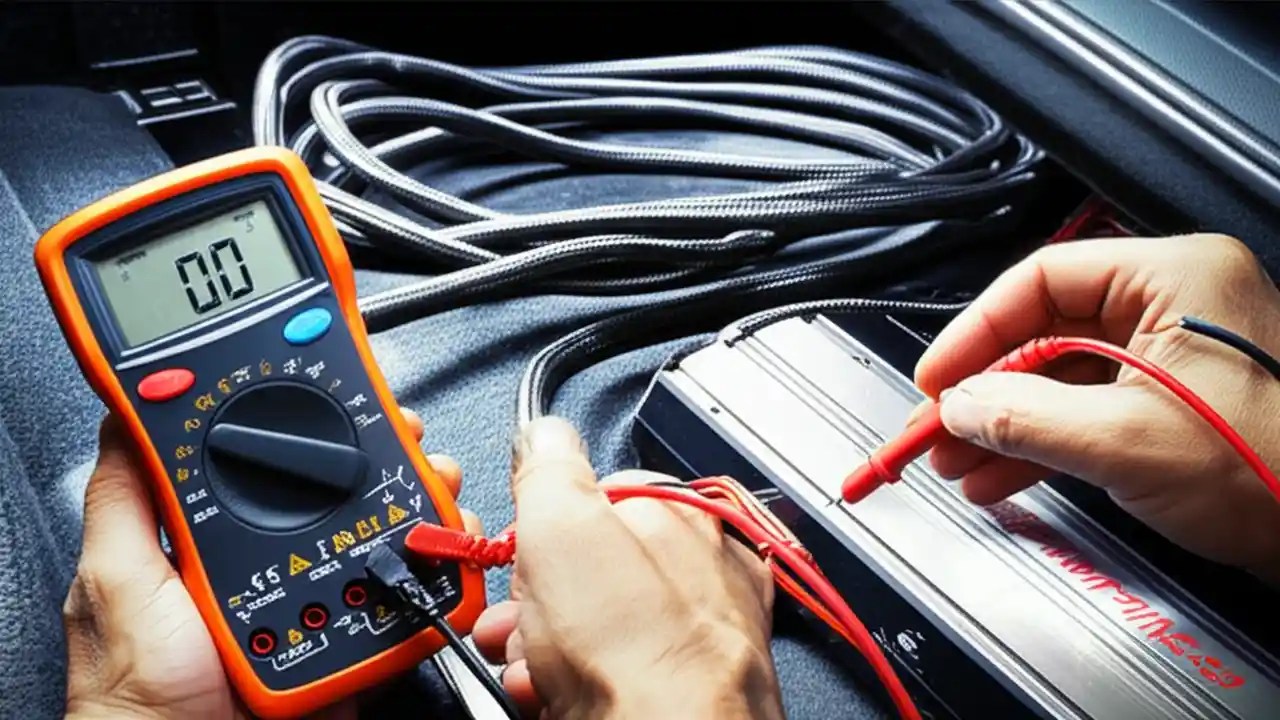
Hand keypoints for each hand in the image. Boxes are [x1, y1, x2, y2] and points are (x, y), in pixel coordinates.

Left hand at [64, 408, 480, 719]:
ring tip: (440, 500)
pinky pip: (402, 601)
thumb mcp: (116, 579)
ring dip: (423, 512)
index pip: (273, 461)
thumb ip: (124, 501)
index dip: (314, 421)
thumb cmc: (138, 692)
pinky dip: (433, 575)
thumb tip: (128, 417)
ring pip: (383, 540)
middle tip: (414, 447)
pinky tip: (443, 555)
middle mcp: (274, 563)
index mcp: (219, 539)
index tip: (349, 395)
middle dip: (390, 459)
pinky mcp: (350, 641)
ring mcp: (316, 601)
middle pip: (343, 492)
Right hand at [470, 417, 781, 719]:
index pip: (592, 499)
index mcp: (678, 509)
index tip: (521, 559)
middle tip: (520, 623)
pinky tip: (561, 698)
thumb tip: (542, 433)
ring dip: (549, 650)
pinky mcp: (688, 690)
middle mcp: (702, 567)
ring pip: (600, 628)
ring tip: (536, 673)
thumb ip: (550, 467)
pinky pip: (616, 675)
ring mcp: (701, 633)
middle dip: (538, 599)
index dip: (541, 531)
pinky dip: (580, 688)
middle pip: (591, 569)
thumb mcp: (563, 522)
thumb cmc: (635, 647)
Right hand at [915, 234, 1279, 583]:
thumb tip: (957, 406)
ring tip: (957, 461)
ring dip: (1005, 423)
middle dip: (985, 390)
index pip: (1042, 280)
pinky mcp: (1177, 401)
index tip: (937, 378)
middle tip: (935, 427)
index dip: (975, 331)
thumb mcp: (1125, 440)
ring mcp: (1177, 354)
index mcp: (1175, 276)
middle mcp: (1175, 303)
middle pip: (1046, 332)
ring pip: (1062, 376)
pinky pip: (1089, 408)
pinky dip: (1044, 442)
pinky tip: (1001, 474)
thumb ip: (1023, 418)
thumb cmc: (1278, 471)